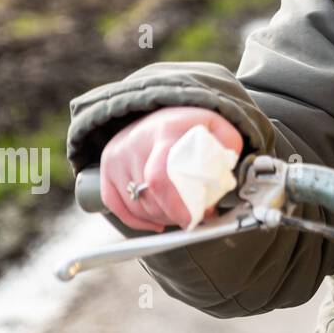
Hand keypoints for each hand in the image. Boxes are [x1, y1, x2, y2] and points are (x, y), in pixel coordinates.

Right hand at [99, 107, 244, 231]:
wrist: (158, 111)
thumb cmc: (188, 124)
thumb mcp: (216, 125)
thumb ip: (228, 146)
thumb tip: (225, 178)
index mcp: (164, 132)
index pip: (161, 175)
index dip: (176, 204)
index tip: (192, 219)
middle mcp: (134, 144)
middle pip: (150, 196)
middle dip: (176, 213)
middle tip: (196, 213)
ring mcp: (116, 159)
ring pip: (136, 206)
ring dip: (161, 217)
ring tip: (181, 210)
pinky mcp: (106, 171)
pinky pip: (116, 208)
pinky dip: (138, 220)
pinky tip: (157, 221)